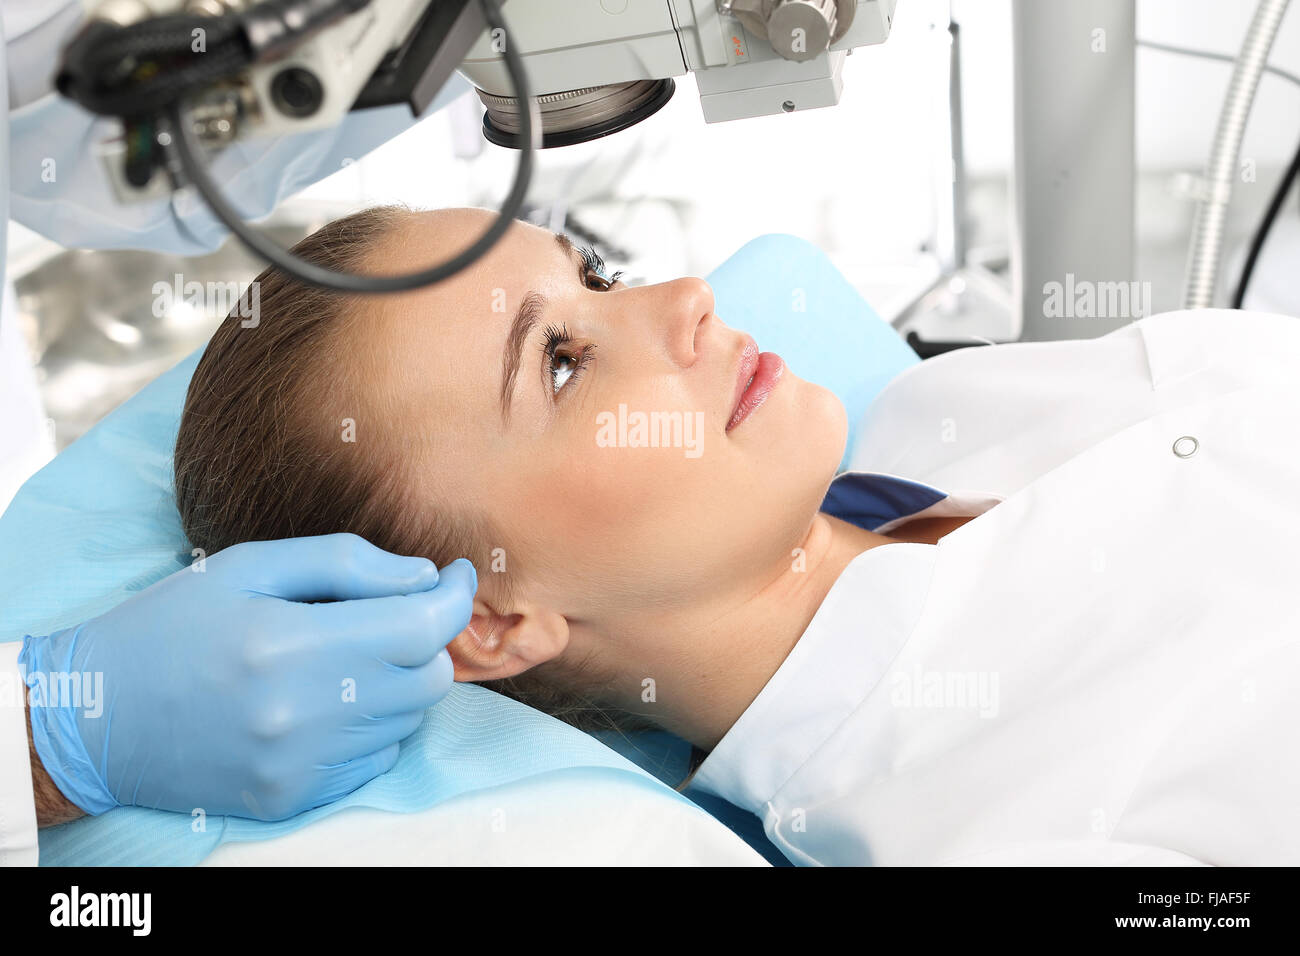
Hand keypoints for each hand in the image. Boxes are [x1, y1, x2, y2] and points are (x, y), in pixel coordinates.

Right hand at [19, 533, 474, 821]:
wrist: (94, 717)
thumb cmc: (172, 625)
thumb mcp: (248, 566)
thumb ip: (347, 563)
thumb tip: (426, 578)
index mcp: (290, 643)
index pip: (423, 626)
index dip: (454, 596)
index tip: (456, 575)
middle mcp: (302, 714)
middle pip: (430, 676)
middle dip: (425, 637)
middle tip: (390, 614)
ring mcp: (300, 765)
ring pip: (409, 718)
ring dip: (398, 681)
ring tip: (343, 657)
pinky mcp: (293, 799)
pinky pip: (376, 759)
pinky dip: (371, 725)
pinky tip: (326, 701)